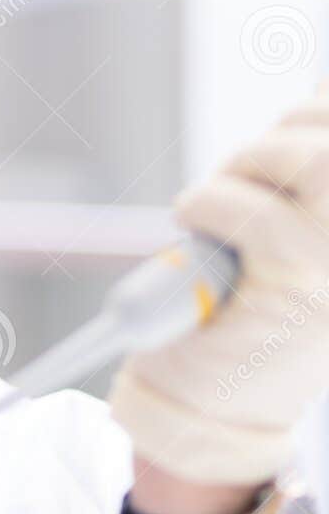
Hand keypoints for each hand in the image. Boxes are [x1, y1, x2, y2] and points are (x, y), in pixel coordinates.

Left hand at [111, 83, 328, 486]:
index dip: (323, 107)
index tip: (306, 112)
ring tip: (217, 213)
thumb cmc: (248, 318)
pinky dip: (205, 207)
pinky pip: (247, 209)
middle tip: (242, 178)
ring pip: (307, 158)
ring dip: (243, 169)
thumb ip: (306, 184)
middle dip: (282, 138)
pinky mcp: (301, 281)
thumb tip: (313, 106)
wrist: (213, 407)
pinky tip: (198, 236)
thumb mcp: (295, 240)